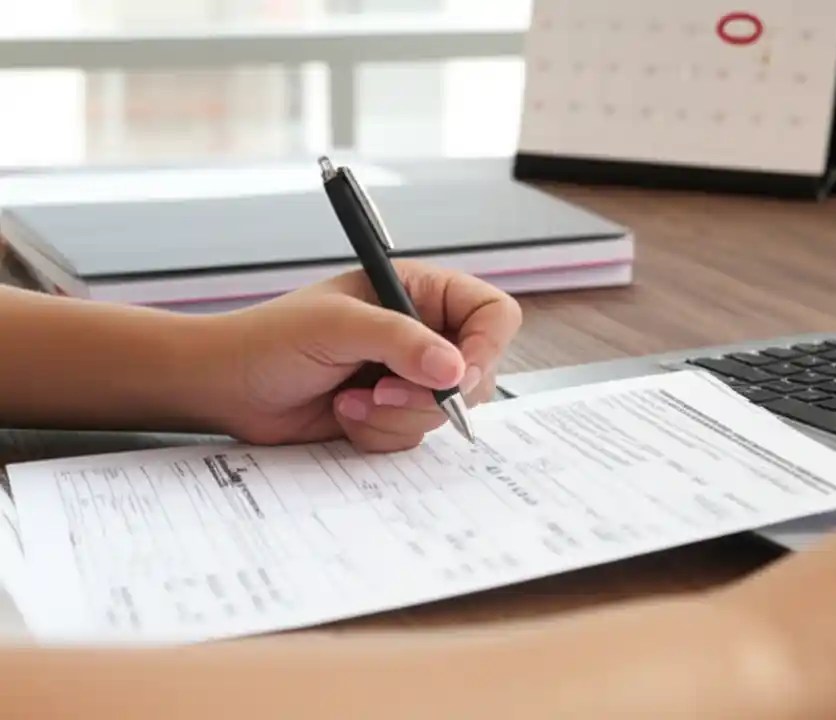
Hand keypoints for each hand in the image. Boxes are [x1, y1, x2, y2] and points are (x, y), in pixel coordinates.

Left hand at [201, 262, 521, 450]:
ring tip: (348, 399)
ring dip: (394, 416)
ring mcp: (408, 376)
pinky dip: (377, 433)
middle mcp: (422, 334)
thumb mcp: (338, 326)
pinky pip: (413, 437)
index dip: (486, 346)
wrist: (225, 386)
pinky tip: (341, 413)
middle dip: (428, 394)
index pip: (491, 314)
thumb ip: (401, 341)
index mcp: (420, 293)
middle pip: (475, 373)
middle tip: (382, 391)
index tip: (457, 376)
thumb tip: (454, 369)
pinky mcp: (391, 413)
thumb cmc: (270, 339)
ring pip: (443, 412)